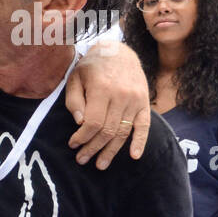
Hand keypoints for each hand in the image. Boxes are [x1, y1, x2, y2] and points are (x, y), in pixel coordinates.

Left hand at [64, 39, 149, 168]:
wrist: (118, 51)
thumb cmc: (91, 67)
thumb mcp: (75, 78)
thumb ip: (74, 101)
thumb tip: (80, 124)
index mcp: (102, 89)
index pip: (93, 123)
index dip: (82, 137)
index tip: (73, 145)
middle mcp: (122, 96)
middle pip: (107, 130)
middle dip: (93, 148)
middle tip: (82, 160)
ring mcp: (136, 100)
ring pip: (123, 132)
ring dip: (111, 151)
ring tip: (100, 164)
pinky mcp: (144, 103)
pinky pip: (144, 125)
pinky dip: (140, 142)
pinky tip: (134, 156)